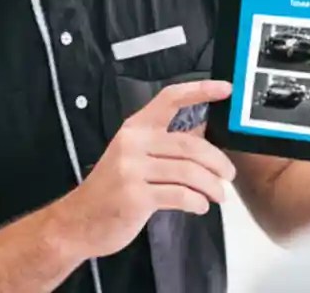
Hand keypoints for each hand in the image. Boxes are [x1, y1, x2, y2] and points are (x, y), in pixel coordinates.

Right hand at [49, 80, 235, 258]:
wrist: (79, 220)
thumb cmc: (112, 189)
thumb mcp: (136, 157)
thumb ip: (167, 144)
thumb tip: (204, 131)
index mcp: (135, 128)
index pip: (170, 99)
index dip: (199, 90)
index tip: (225, 88)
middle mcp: (132, 144)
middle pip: (189, 144)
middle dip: (217, 161)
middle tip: (229, 174)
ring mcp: (132, 170)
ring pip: (189, 172)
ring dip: (212, 186)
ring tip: (219, 195)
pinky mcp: (135, 196)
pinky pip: (180, 195)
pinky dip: (197, 202)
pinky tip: (200, 206)